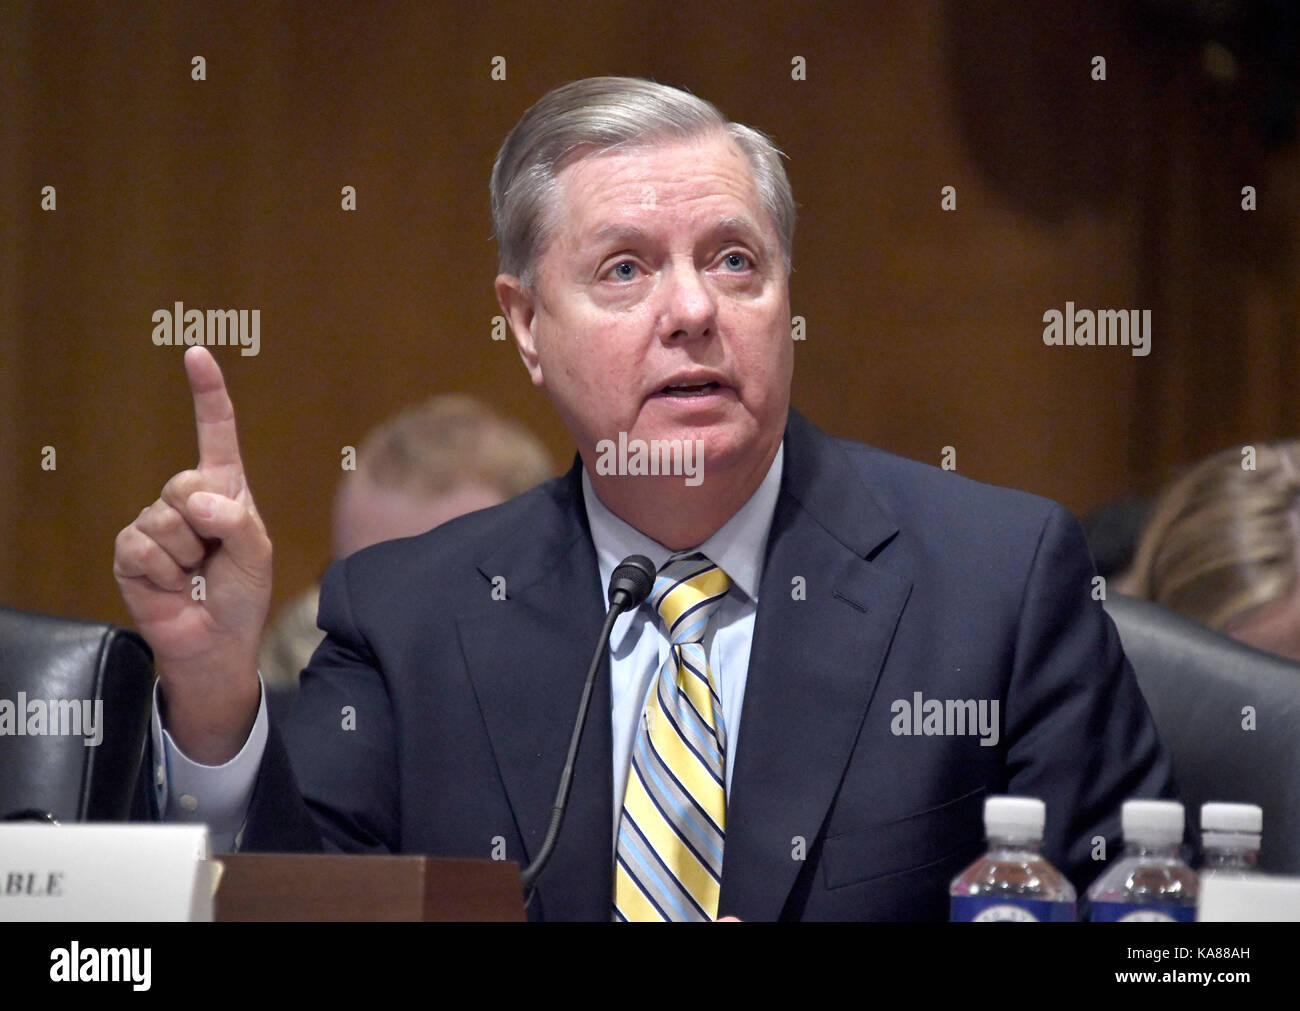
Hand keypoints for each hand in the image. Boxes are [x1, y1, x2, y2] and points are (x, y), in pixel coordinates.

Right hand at [113, 347, 271, 762]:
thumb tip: (192, 501)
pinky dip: (164, 570)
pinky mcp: (130, 552)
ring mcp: (154, 523)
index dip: (207, 394)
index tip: (197, 354)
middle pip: (185, 482)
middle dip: (207, 522)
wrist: (216, 642)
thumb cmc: (242, 594)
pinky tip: (173, 585)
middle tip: (215, 556)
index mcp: (224, 490)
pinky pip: (144, 545)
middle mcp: (186, 500)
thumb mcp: (256, 552)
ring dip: (188, 554)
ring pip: (165, 518)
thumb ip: (235, 519)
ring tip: (196, 575)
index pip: (215, 434)